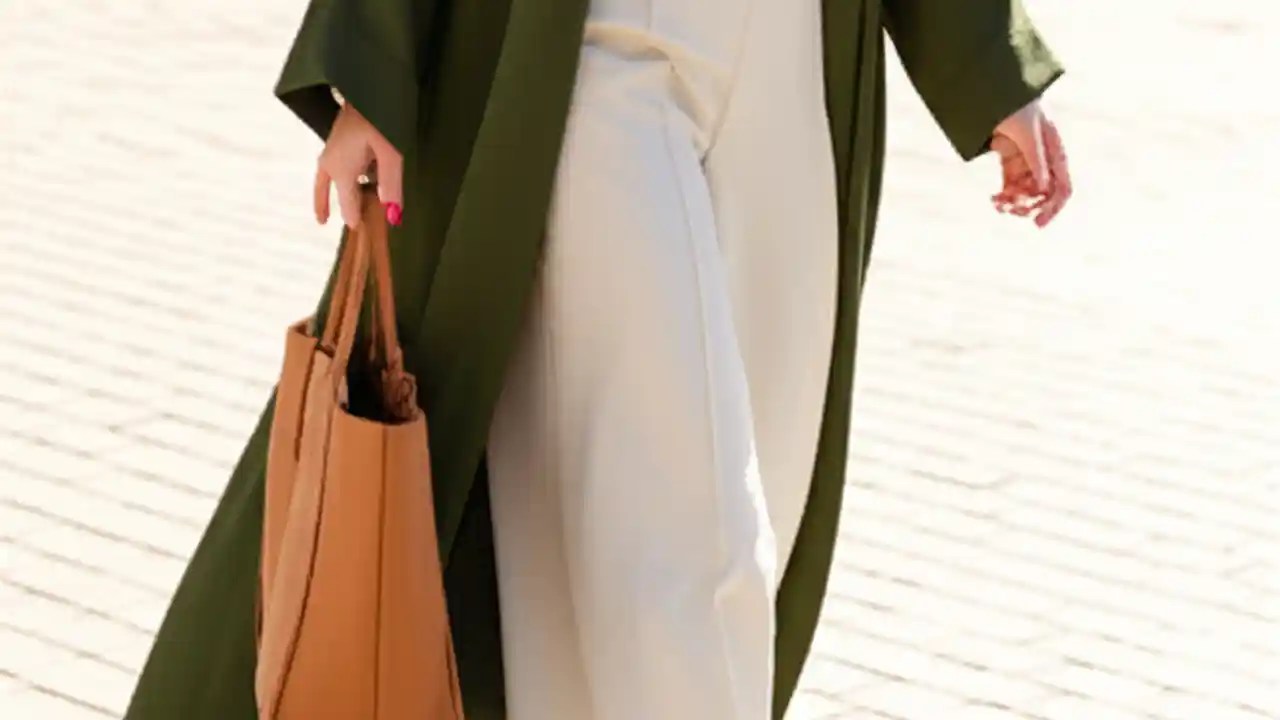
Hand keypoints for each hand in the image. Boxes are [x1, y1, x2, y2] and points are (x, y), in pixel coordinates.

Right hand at [314, 101, 403, 228]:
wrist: (365, 84)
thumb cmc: (379, 117)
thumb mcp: (391, 153)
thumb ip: (392, 185)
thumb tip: (393, 216)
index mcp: (340, 171)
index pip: (348, 209)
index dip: (359, 223)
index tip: (366, 235)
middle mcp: (329, 165)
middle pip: (335, 198)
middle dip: (344, 212)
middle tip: (341, 231)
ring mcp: (329, 153)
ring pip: (330, 185)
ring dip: (339, 197)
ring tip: (336, 214)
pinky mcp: (335, 144)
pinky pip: (334, 172)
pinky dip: (343, 183)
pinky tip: (356, 184)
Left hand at [989, 100, 1071, 227]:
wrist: (997, 92)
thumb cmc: (1017, 107)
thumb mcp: (1026, 133)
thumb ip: (1035, 158)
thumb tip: (1043, 187)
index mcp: (1055, 153)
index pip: (1063, 187)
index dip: (1054, 208)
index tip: (1038, 223)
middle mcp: (1044, 161)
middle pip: (1043, 196)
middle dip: (1028, 206)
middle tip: (1010, 212)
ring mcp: (1027, 163)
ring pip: (1025, 194)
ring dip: (1013, 203)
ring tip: (996, 204)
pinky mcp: (1012, 163)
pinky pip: (1011, 186)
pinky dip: (1004, 196)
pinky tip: (994, 199)